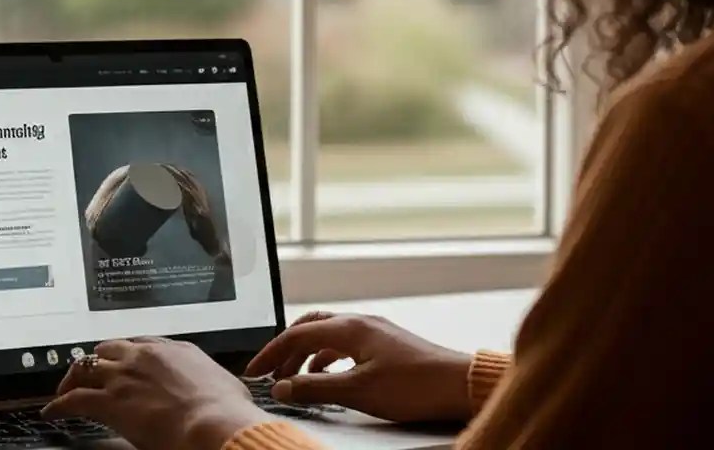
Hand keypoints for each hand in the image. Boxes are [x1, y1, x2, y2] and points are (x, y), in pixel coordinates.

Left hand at [44, 337, 269, 449]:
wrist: (213, 423)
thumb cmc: (225, 411)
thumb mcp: (224, 386)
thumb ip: (210, 383)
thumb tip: (219, 391)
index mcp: (175, 350)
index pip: (142, 344)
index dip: (128, 354)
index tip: (123, 363)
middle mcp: (145, 356)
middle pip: (109, 349)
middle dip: (98, 360)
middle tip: (91, 373)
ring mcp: (124, 376)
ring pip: (86, 367)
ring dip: (74, 378)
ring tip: (66, 389)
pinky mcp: (108, 401)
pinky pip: (74, 398)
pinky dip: (60, 405)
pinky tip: (53, 411)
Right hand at [245, 312, 472, 422]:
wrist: (459, 385)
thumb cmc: (414, 386)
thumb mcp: (357, 391)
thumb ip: (315, 388)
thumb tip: (282, 387)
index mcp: (349, 328)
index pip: (296, 335)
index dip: (271, 354)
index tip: (254, 372)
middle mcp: (359, 322)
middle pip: (309, 327)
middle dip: (285, 350)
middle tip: (270, 373)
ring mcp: (374, 330)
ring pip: (327, 335)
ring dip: (305, 355)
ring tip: (295, 380)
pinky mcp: (385, 343)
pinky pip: (344, 344)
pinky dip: (326, 358)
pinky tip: (327, 376)